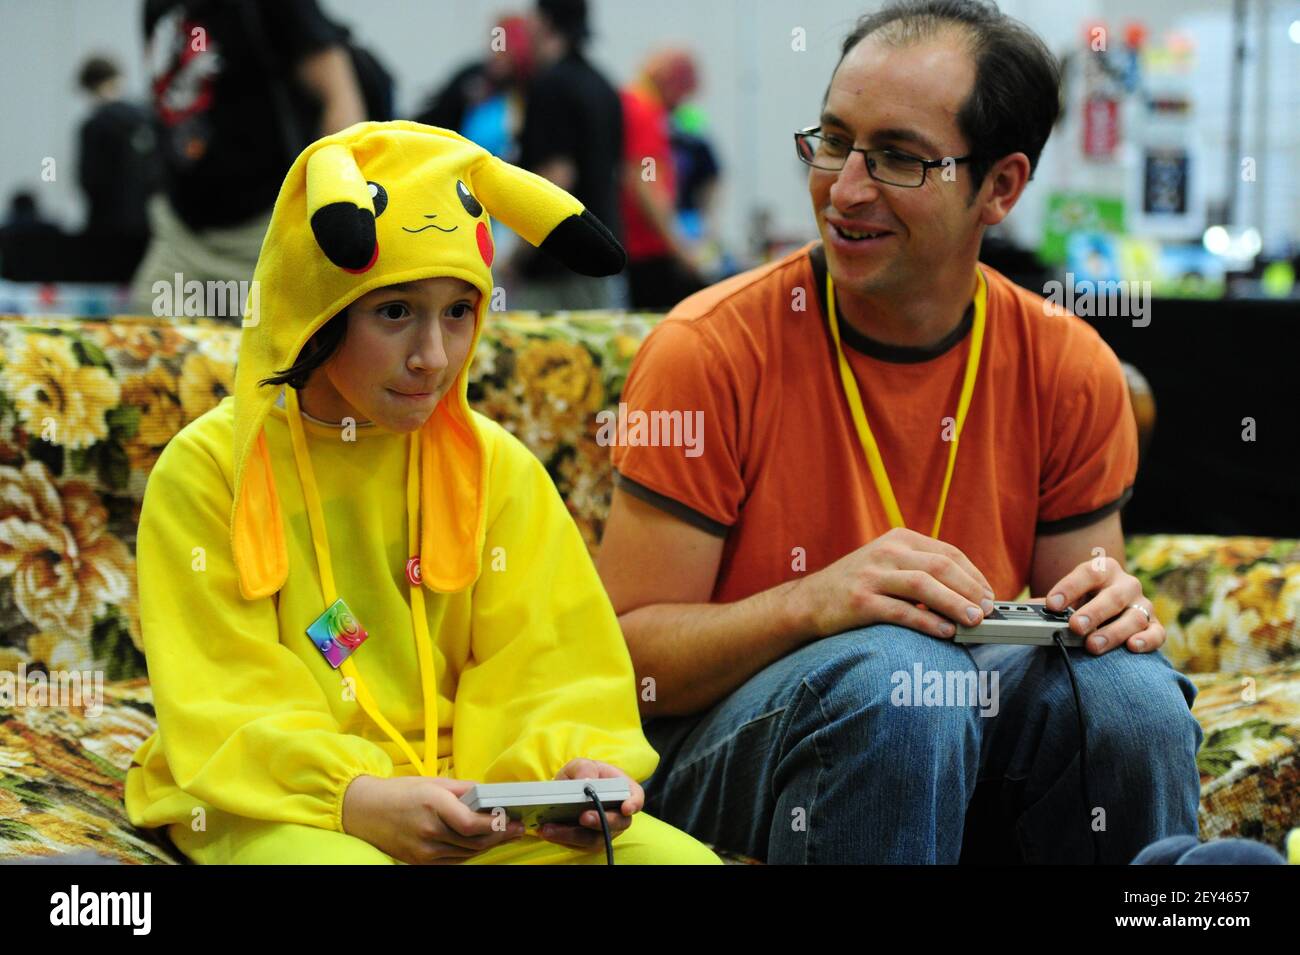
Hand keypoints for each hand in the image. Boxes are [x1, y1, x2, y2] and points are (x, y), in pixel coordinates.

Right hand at [342, 775, 524, 864]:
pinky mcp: (420, 862)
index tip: (514, 821)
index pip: (472, 824)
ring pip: (466, 853)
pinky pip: (454, 860)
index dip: (497, 826)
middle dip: (499, 837)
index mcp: (433, 805)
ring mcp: (423, 851)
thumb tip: (492, 794)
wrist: (364, 811)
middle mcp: (429, 831)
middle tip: (516, 829)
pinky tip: (480, 842)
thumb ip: (465, 789)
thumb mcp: (433, 782)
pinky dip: (470, 852)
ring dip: (488, 845)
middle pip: (473, 842)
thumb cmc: (400, 792)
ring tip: (503, 834)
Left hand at [534, 758, 643, 850]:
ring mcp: (604, 830)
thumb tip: (584, 780)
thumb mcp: (581, 764)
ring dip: (573, 834)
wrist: (567, 791)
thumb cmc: (581, 775)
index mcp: (622, 790)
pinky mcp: (588, 841)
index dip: (634, 803)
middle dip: (601, 821)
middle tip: (583, 817)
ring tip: (551, 828)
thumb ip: (584, 768)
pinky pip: (578, 845)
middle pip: (618, 823)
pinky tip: (547, 831)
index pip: (636, 797)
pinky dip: (562, 838)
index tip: (625, 807)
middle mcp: (617, 814)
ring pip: (596, 838)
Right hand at [792, 527, 995, 639]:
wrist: (809, 601)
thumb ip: (921, 570)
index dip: (973, 575)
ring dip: (954, 604)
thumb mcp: (888, 564)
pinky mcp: (860, 601)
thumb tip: (968, 594)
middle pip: (940, 567)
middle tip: (988, 610)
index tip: (989, 595)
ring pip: (924, 586)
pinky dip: (927, 622)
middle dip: (970, 589)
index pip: (947, 552)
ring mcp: (871, 576)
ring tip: (974, 621)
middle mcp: (886, 552)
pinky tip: (945, 632)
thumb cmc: (856, 585)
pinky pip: (901, 612)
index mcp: (898, 539)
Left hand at [1044, 555, 1163, 654]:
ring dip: (1113, 631)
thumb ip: (1052, 605)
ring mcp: (1143, 605)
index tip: (1051, 605)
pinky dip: (1146, 640)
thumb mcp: (1068, 599)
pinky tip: (1132, 647)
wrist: (1111, 611)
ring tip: (1093, 645)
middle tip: (1075, 626)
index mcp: (1104, 570)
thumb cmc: (1084, 603)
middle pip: (1114, 596)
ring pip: (1134, 617)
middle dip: (1094, 612)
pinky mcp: (1154, 625)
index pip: (1088, 573)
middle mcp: (1126, 584)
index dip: (1069, 588)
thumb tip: (1029, 611)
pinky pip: (1156, 633)